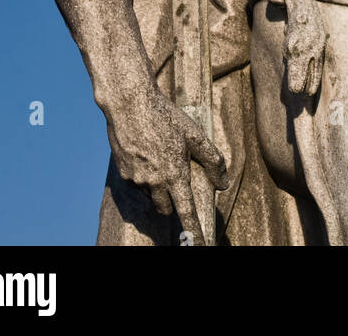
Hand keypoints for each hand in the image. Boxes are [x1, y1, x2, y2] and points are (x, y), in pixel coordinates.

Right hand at [106, 85, 228, 241]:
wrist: (129, 103)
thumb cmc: (166, 116)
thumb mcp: (194, 134)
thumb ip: (212, 160)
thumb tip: (223, 183)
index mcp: (174, 174)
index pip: (186, 212)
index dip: (193, 232)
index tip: (200, 246)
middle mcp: (154, 182)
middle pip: (167, 208)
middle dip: (174, 201)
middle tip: (177, 176)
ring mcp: (137, 180)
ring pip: (152, 197)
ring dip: (159, 188)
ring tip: (160, 156)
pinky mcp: (124, 174)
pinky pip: (139, 185)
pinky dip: (145, 177)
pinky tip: (147, 154)